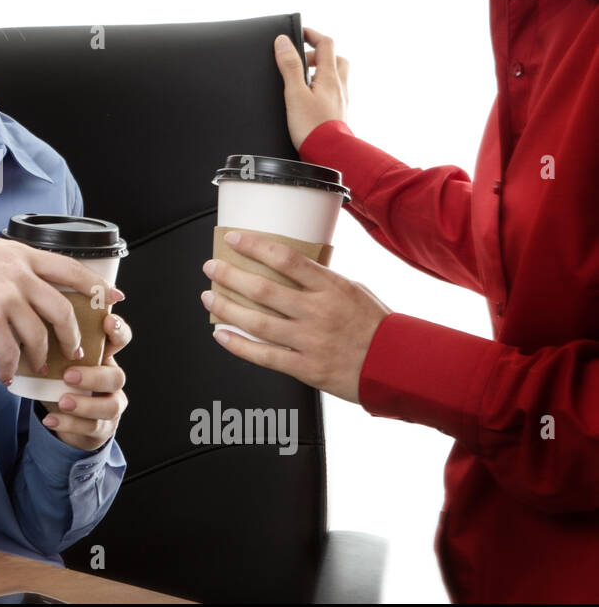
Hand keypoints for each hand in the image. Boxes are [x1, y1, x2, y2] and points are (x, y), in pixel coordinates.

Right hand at [0, 223, 125, 382]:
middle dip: (72, 336)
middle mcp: (20, 276)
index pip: (72, 269)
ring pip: (39, 336)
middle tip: (73, 352)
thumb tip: (28, 284)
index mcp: (23, 255)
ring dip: (42, 357)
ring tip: (39, 367)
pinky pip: (9, 353)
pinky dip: (10, 368)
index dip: (96, 286)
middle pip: (63, 311)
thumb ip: (14, 265)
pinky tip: (6, 376)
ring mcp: (6, 299)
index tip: (114, 298)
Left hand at [36, 310, 129, 450]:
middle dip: (94, 377)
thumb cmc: (61, 381)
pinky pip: (91, 427)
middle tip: (68, 376)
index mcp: (104, 357)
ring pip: (110, 406)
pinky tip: (51, 420)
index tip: (107, 322)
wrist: (65, 417)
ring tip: (62, 402)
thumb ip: (55, 348)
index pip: (120, 339)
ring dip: (84, 404)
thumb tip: (30, 331)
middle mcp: (113, 379)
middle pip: (116, 377)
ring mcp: (112, 405)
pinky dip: (69, 424)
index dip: (118, 331)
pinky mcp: (104, 428)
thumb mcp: (59, 362)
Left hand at [199, 231, 389, 404]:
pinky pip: (263, 355)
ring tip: (208, 297)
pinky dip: (238, 344)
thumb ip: (321, 282)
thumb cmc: (378, 326)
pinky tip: (221, 334)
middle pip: (263, 289)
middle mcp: (317, 312)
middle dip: (230, 275)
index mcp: (331, 287)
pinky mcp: (305, 368)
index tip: (233, 238)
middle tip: (212, 267)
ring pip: (257, 322)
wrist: (398, 365)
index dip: (255, 246)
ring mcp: (310, 341)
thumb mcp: (354, 290)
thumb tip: (288, 268)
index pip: (286, 258)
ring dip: (226, 308)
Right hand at [275, 26, 348, 150]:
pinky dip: (323, 87)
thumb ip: (289, 66)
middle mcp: (339, 86)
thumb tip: (283, 42)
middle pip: (336, 58)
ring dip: (322, 70)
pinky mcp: (338, 113)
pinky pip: (334, 92)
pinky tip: (310, 98)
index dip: (312, 34)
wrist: (328, 153)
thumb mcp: (294, 93)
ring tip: (303, 79)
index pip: (326, 44)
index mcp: (329, 77)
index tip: (297, 33)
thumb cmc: (311, 126)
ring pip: (337, 75)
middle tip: (300, 60)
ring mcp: (341, 100)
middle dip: (319, 53)